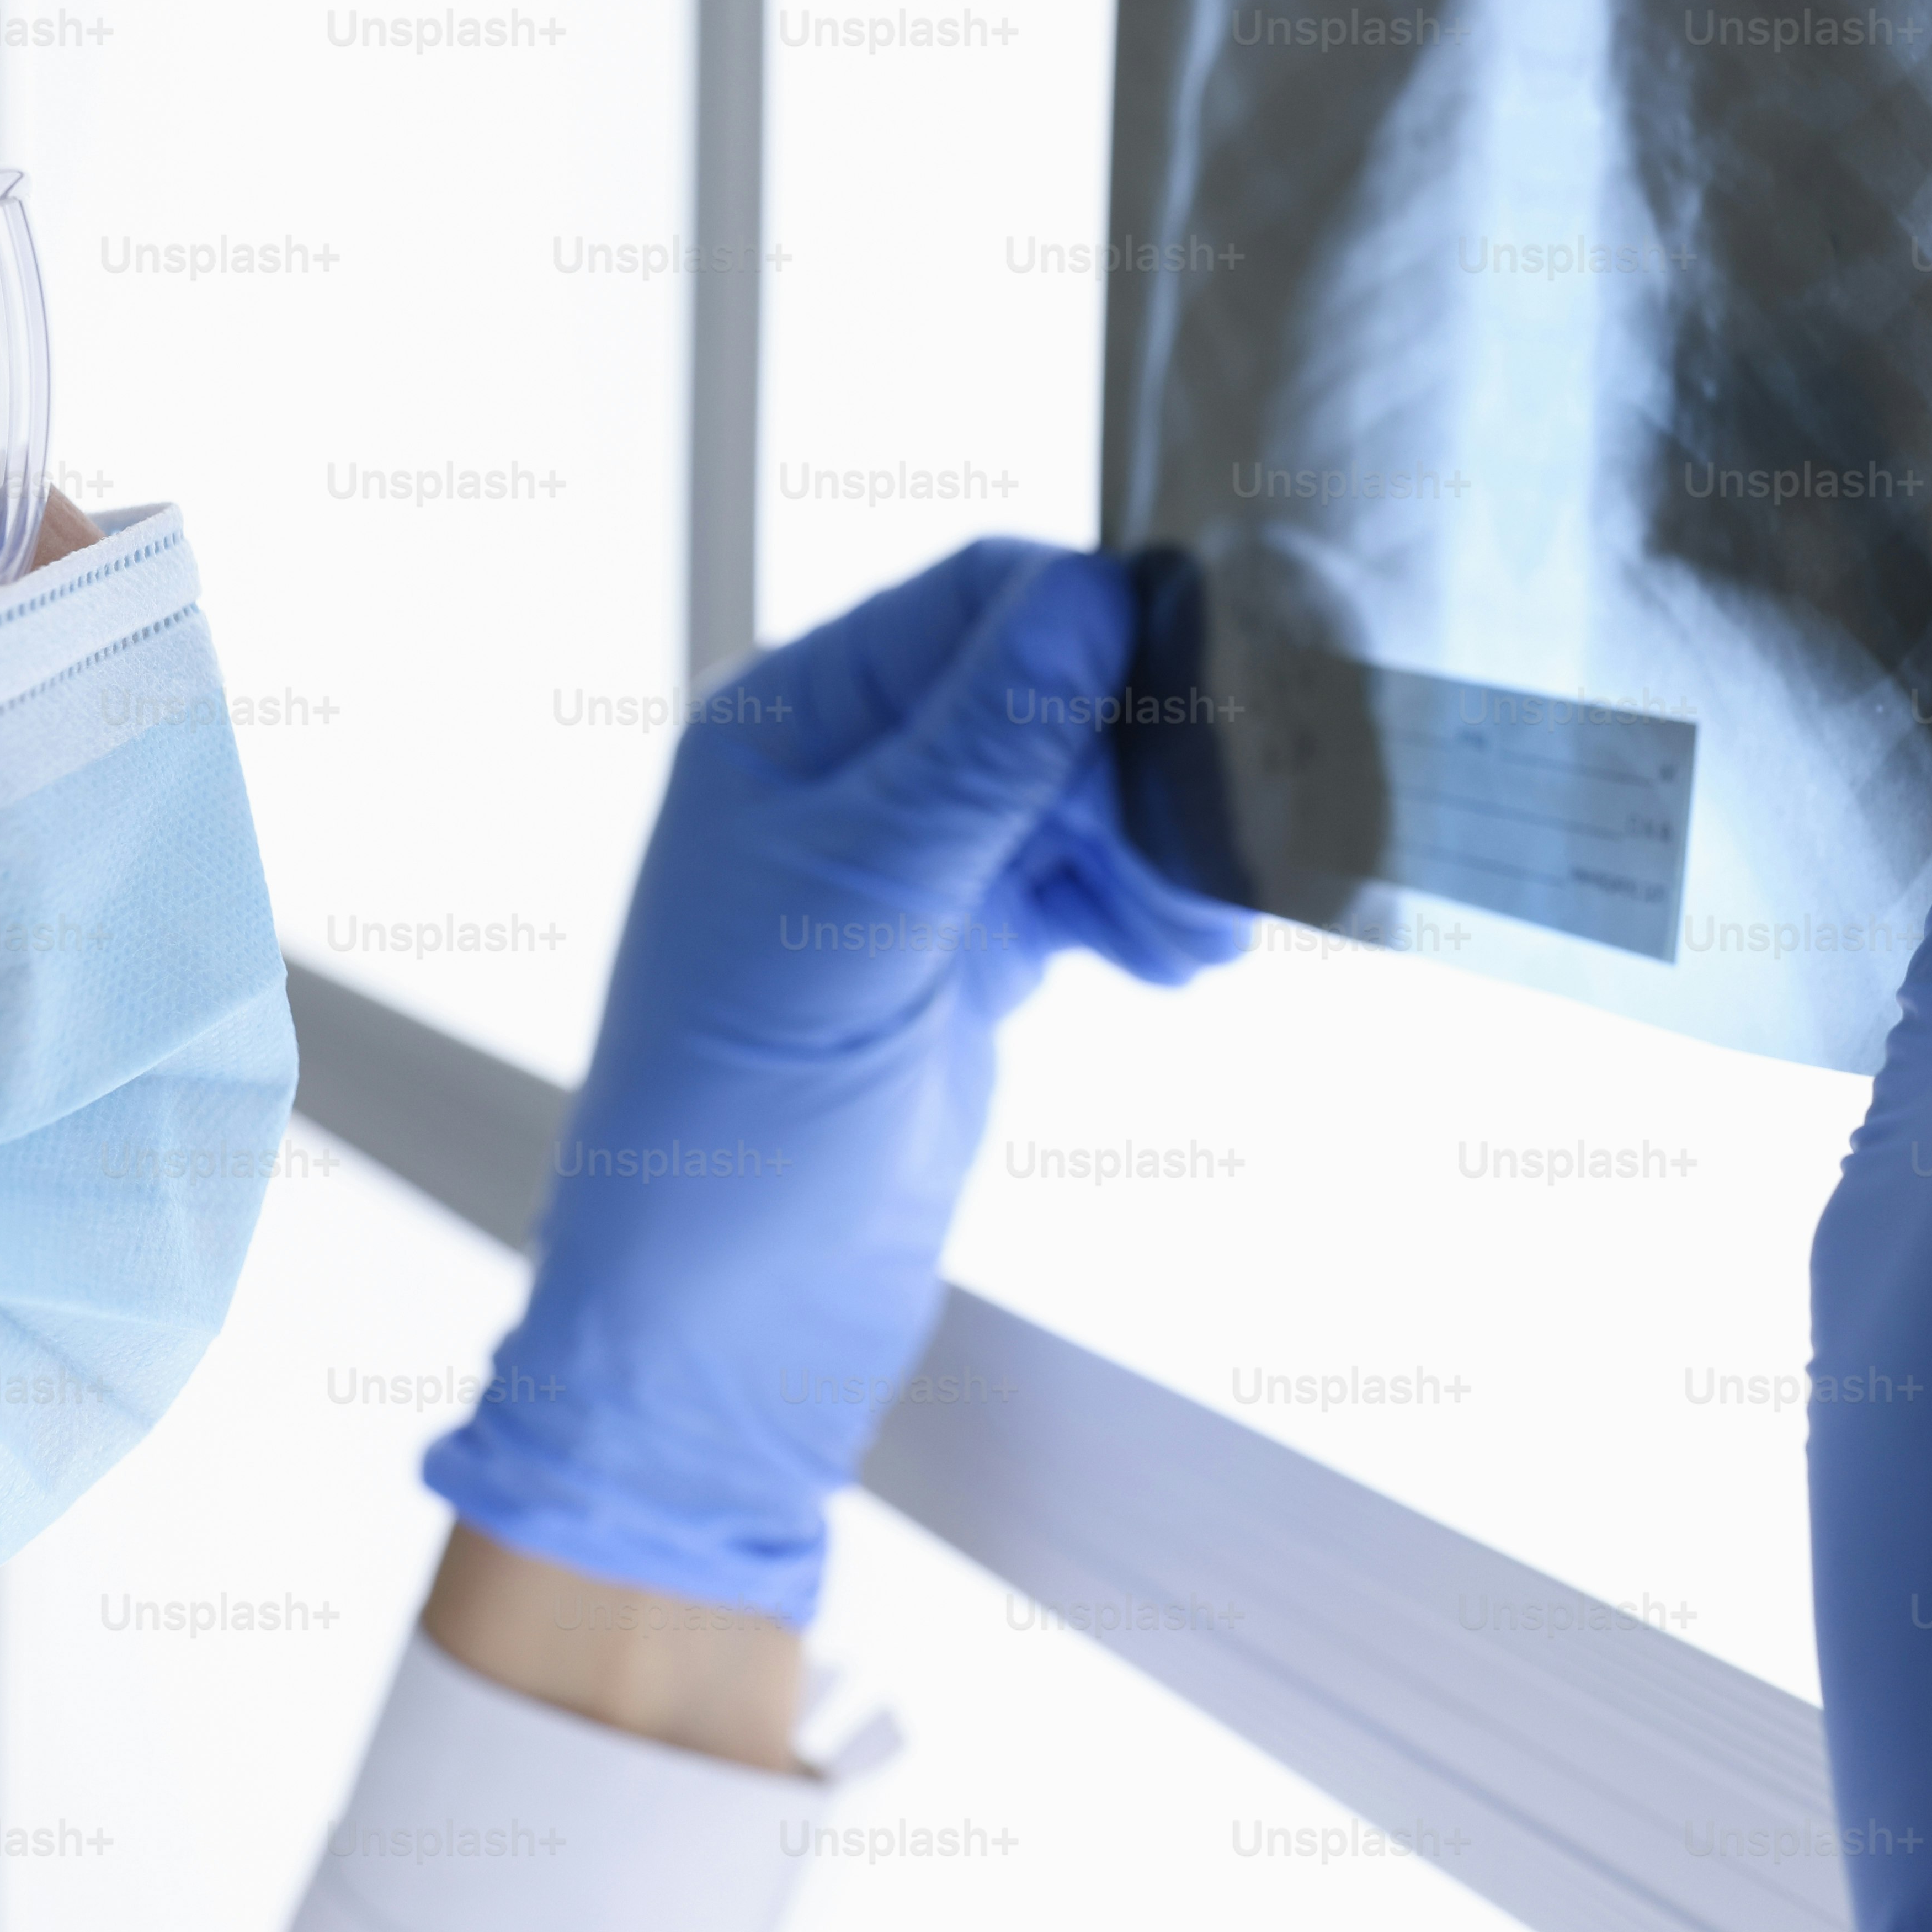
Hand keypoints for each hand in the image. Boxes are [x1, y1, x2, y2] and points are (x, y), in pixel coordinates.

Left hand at [425, 540, 1244, 1624]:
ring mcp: (907, 867)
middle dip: (1136, 760)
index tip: (1193, 695)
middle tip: (1209, 850)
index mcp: (785, 725)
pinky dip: (1138, 907)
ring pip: (1074, 792)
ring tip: (1197, 938)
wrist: (723, 1333)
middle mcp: (844, 776)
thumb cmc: (734, 1124)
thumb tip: (1088, 598)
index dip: (1089, 627)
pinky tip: (1175, 961)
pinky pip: (1077, 882)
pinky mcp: (961, 952)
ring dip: (1152, 846)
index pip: (970, 601)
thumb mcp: (865, 912)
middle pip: (1041, 691)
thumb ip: (982, 755)